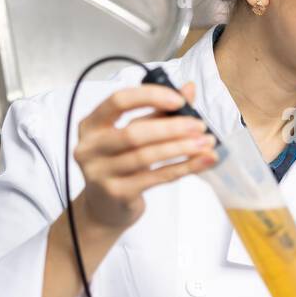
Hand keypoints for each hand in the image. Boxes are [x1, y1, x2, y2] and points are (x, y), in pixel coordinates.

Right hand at [72, 80, 218, 233]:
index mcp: (91, 125)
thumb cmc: (122, 163)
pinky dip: (184, 167)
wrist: (105, 208)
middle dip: (172, 127)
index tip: (179, 100)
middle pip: (134, 133)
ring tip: (206, 143)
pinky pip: (157, 177)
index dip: (150, 97)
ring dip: (181, 148)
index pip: (118, 101)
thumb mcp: (135, 134)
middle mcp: (90, 148)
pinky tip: (204, 160)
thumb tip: (189, 88)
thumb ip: (159, 112)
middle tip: (199, 126)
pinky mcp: (117, 193)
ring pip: (147, 156)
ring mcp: (100, 174)